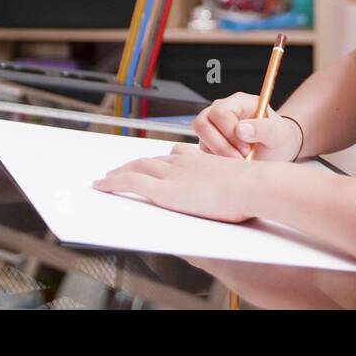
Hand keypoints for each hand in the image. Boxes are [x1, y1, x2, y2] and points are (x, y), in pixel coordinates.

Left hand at [93, 144, 259, 223]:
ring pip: (136, 168)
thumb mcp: (242, 186)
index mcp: (202, 160)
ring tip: (107, 178)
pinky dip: (113, 182)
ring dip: (119, 172)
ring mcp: (172, 174)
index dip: (162, 159)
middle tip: (122, 169)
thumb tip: (235, 201)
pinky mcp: (163, 190)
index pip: (176, 154)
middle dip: (135, 164)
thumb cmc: (254, 190)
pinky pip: (130, 182)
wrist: (254, 185)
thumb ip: (231, 191)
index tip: (157, 161)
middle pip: (152, 160)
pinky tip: (102, 185)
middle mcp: (184, 162)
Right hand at [191, 92, 302, 161]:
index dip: (229, 132)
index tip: (246, 149)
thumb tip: (240, 129)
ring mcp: (213, 126)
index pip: (220, 112)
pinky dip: (217, 161)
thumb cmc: (278, 138)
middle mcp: (221, 110)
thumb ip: (263, 128)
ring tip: (240, 161)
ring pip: (201, 139)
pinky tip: (234, 164)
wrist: (277, 150)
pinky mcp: (209, 142)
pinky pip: (203, 152)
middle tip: (241, 158)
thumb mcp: (278, 134)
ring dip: (218, 154)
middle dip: (221, 145)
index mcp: (239, 101)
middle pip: (202, 123)